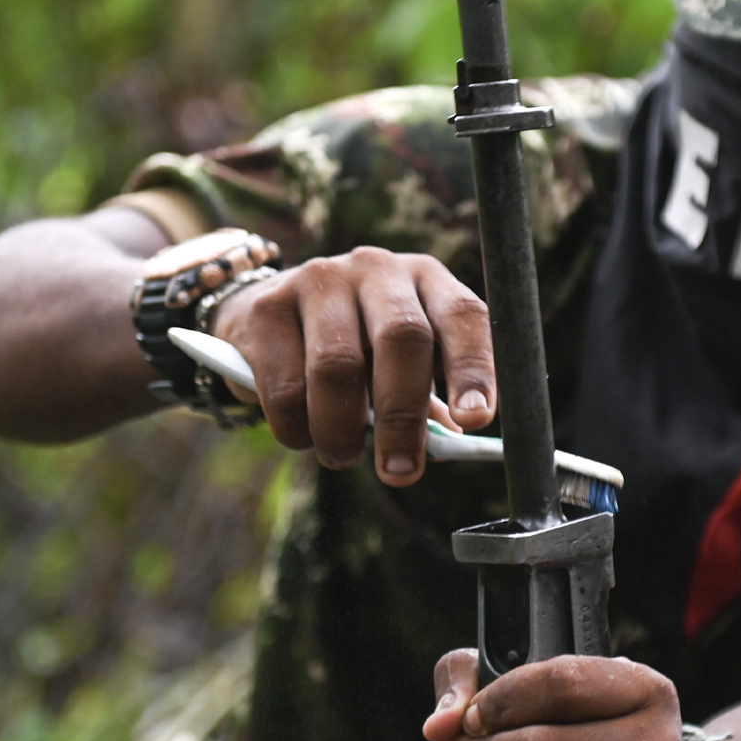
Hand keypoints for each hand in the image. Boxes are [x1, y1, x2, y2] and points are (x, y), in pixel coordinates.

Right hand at [209, 248, 496, 485]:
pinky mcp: (267, 307)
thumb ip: (426, 397)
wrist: (264, 315)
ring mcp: (319, 280)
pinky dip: (297, 426)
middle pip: (401, 336)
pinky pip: (285, 384)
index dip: (473, 367)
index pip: (462, 315)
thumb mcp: (396, 361)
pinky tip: (302, 437)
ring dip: (342, 429)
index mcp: (425, 279)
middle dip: (404, 415)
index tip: (476, 419)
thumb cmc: (354, 348)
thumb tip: (450, 446)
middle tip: (401, 471)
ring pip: (338, 365)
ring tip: (342, 458)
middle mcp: (377, 269)